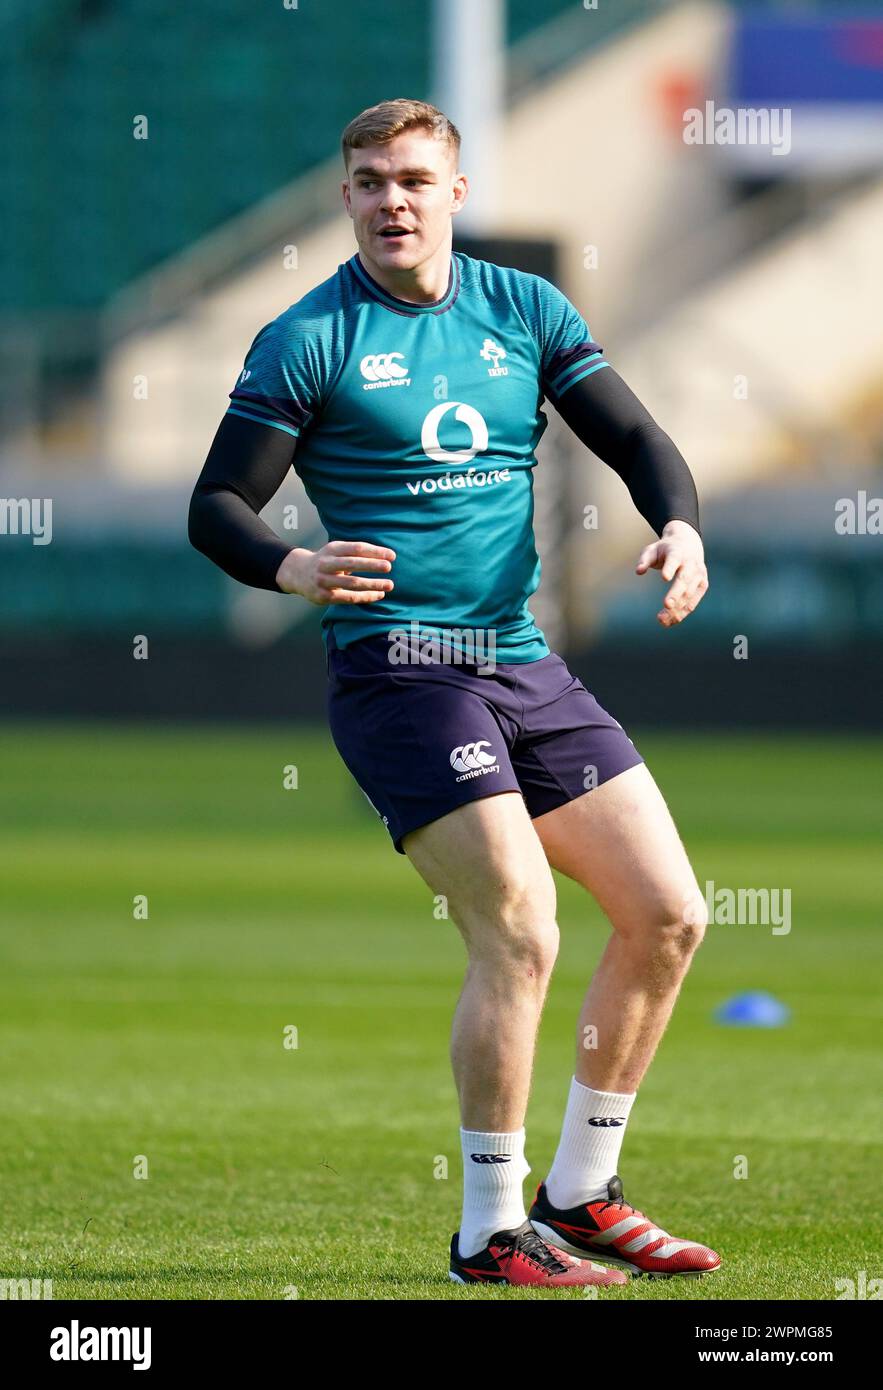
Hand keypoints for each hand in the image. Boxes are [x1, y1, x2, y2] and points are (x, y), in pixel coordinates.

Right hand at [276, 540, 395, 604]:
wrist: (297, 573)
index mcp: (332, 549)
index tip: (392, 555)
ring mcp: (323, 581)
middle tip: (389, 567)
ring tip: (390, 584)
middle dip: (372, 565)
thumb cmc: (326, 561)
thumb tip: (385, 556)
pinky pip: (348, 597)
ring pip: (352, 583)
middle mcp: (326, 564)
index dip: (375, 551)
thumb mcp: (336, 551)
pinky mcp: (324, 596)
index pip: (356, 548)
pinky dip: (365, 596)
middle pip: (352, 564)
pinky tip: (379, 594)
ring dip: (373, 584)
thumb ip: (355, 553)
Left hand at [635, 520, 707, 627]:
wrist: (689, 544)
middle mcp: (691, 564)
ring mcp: (699, 575)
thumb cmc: (666, 549)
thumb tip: (638, 572)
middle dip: (676, 593)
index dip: (670, 568)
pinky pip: (693, 602)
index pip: (674, 560)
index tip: (664, 577)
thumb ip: (644, 560)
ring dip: (677, 608)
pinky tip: (670, 622)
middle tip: (667, 605)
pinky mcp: (702, 585)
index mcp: (678, 552)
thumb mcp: (652, 549)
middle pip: (684, 579)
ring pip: (689, 594)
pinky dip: (682, 613)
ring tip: (661, 620)